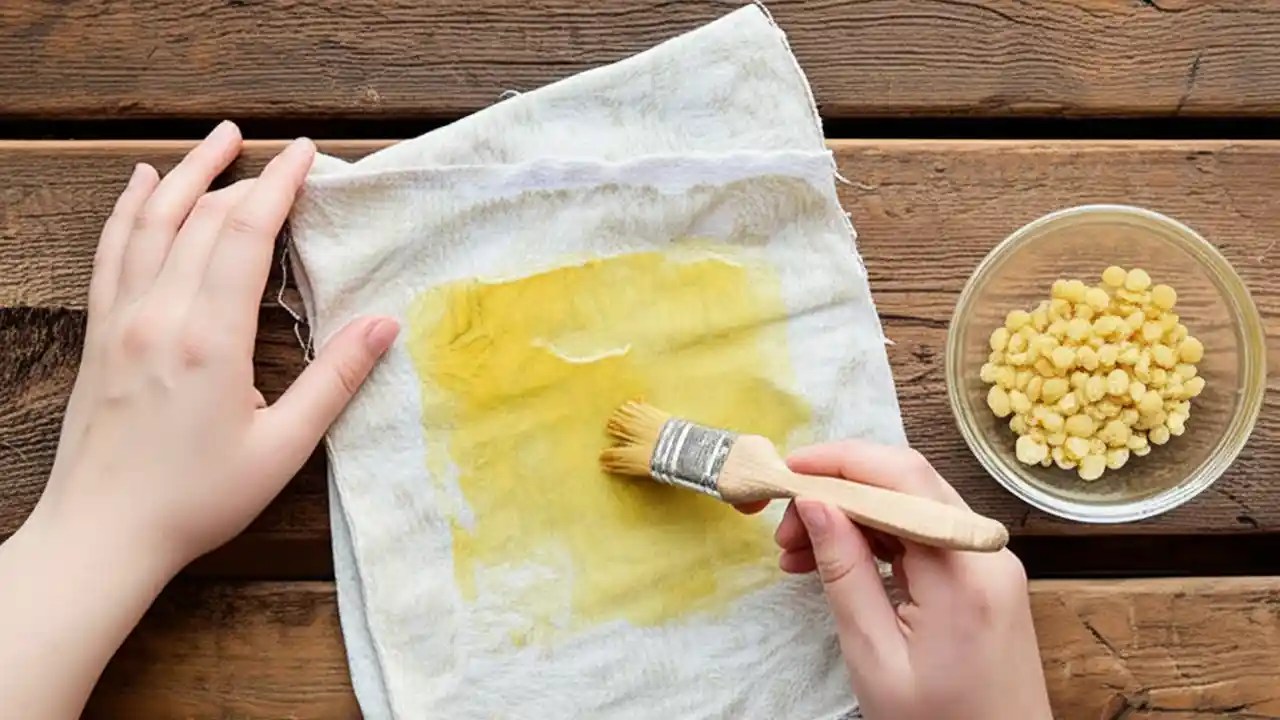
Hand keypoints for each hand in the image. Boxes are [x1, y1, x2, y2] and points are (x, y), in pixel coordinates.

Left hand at [0, 121, 397, 717]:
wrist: (102, 534)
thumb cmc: (197, 499)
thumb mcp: (282, 448)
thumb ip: (335, 381)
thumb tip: (386, 324)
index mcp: (210, 339)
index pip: (246, 236)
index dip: (278, 187)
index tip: (304, 153)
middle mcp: (160, 314)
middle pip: (203, 220)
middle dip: (246, 176)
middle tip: (280, 151)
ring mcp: (122, 319)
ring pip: (152, 223)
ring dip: (187, 174)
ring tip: (218, 139)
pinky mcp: (101, 333)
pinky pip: (112, 252)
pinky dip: (128, 210)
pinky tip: (140, 185)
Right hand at [775, 440, 1050, 719]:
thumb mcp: (876, 657)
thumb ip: (845, 573)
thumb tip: (814, 504)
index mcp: (964, 573)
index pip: (900, 478)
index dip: (837, 462)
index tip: (784, 473)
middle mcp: (986, 553)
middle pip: (905, 482)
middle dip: (836, 489)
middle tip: (782, 528)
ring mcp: (990, 562)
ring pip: (910, 504)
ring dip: (851, 514)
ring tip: (796, 552)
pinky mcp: (984, 576)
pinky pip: (923, 534)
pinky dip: (875, 536)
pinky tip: (833, 559)